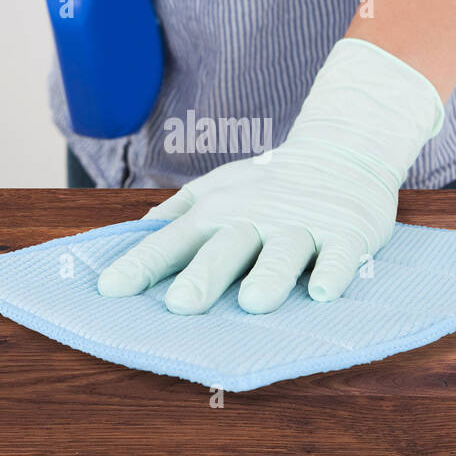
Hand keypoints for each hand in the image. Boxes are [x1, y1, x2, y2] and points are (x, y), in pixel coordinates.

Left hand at [98, 39, 444, 314]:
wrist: (341, 151)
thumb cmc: (268, 184)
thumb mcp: (216, 189)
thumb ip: (175, 214)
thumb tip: (132, 236)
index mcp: (216, 212)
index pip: (171, 241)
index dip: (141, 265)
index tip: (110, 291)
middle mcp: (254, 217)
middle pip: (225, 247)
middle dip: (203, 275)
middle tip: (180, 304)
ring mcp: (301, 224)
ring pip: (282, 251)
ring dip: (268, 275)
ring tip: (253, 303)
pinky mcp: (346, 232)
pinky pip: (339, 254)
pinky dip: (332, 272)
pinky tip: (322, 292)